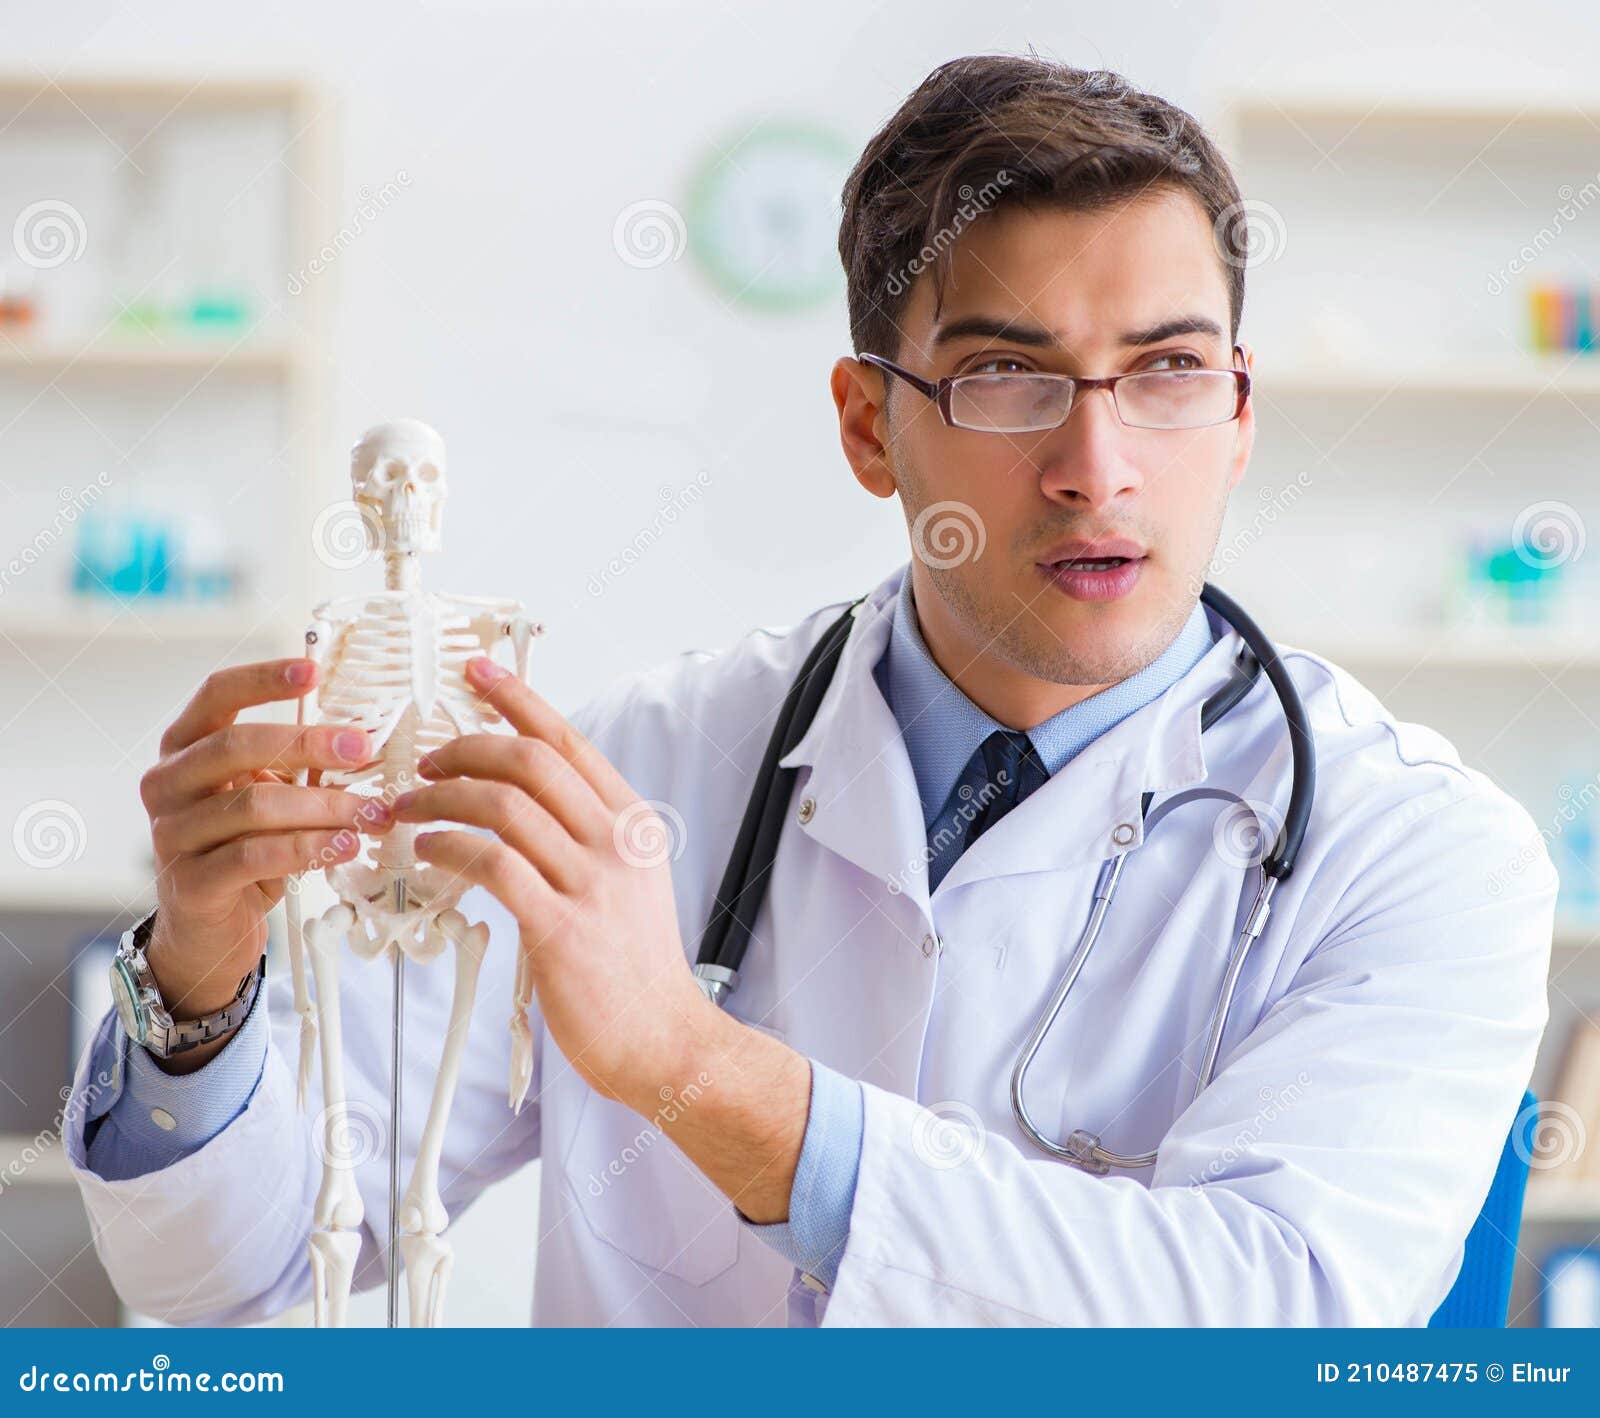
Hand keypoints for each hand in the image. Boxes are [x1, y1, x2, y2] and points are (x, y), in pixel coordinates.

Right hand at [140, 658, 389, 1068]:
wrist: (210, 927)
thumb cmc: (246, 846)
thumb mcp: (270, 794)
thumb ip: (299, 765)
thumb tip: (367, 737)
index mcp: (186, 747)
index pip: (217, 694)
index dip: (263, 678)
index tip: (314, 670)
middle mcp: (168, 783)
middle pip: (236, 745)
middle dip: (308, 744)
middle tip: (364, 748)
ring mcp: (172, 834)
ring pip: (252, 806)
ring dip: (322, 806)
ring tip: (371, 813)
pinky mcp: (190, 883)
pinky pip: (253, 857)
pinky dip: (306, 849)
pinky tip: (345, 847)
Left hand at [390, 656, 713, 1111]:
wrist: (664, 1039)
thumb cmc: (634, 965)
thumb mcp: (629, 880)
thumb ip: (587, 835)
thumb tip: (525, 796)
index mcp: (632, 822)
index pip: (568, 741)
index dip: (517, 700)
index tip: (476, 674)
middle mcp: (616, 842)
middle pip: (531, 762)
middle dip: (465, 749)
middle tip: (424, 760)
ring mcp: (592, 884)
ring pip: (505, 808)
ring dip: (442, 798)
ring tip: (407, 807)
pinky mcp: (561, 928)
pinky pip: (493, 866)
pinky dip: (449, 848)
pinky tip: (426, 850)